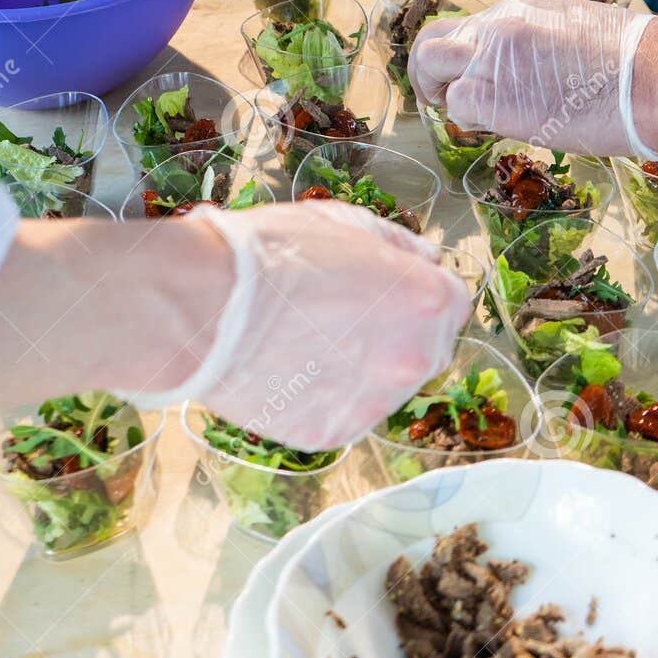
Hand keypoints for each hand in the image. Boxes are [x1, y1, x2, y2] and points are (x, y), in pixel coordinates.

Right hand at [126, 202, 472, 450]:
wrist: (205, 307)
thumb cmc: (273, 253)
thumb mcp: (346, 223)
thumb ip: (398, 245)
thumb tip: (424, 259)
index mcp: (426, 302)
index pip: (452, 303)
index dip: (419, 292)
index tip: (389, 289)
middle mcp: (413, 359)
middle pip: (426, 350)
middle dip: (398, 334)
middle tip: (343, 317)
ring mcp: (374, 403)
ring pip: (384, 387)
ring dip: (362, 370)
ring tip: (306, 343)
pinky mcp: (333, 434)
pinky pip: (342, 413)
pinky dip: (323, 397)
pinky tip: (287, 370)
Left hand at [409, 0, 655, 158]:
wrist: (655, 78)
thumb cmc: (636, 63)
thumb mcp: (579, 31)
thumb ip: (542, 44)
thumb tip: (534, 69)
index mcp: (521, 8)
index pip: (469, 28)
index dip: (462, 56)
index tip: (469, 76)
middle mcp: (498, 27)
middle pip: (432, 41)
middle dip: (427, 71)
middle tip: (439, 97)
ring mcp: (493, 60)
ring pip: (429, 69)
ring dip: (435, 94)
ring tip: (455, 115)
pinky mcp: (494, 97)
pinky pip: (457, 109)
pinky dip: (465, 122)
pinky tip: (488, 130)